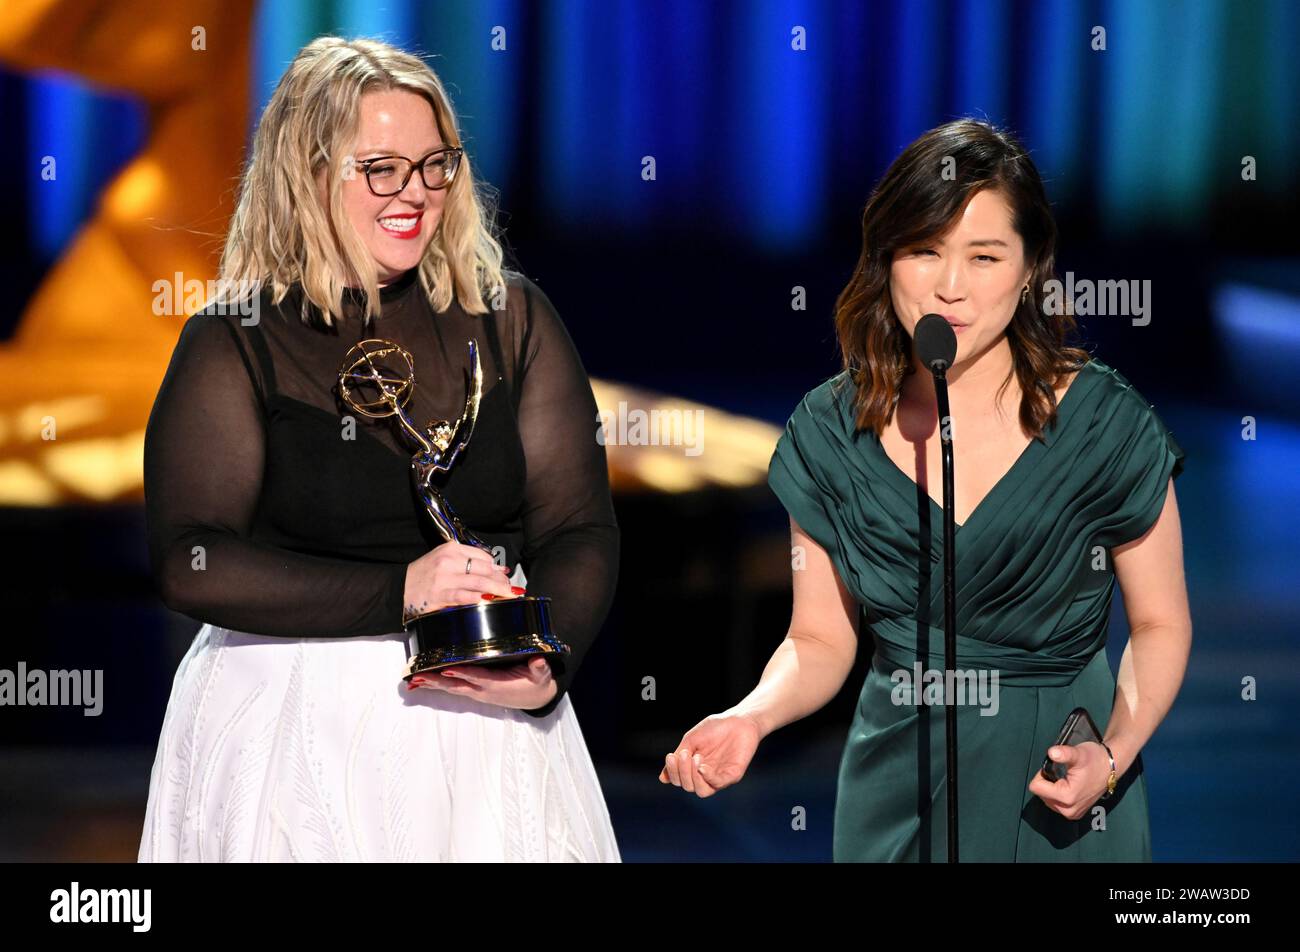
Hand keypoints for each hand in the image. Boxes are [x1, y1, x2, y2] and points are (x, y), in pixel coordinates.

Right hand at [403, 541, 518, 618]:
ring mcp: (444, 578)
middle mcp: (448, 561)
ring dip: (498, 590)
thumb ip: (466, 561)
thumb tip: (496, 569)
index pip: (483, 556)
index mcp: (451, 549)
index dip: (497, 568)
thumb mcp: (443, 559)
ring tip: (509, 595)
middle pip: (485, 569)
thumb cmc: (424, 574)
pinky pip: (465, 596)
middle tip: (512, 589)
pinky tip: (490, 600)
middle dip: (502, 580)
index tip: (505, 576)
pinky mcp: (440, 595)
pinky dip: (480, 598)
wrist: (400, 588)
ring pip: (480, 582)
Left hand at [405, 656, 557, 709]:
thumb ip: (539, 668)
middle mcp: (483, 690)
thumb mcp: (542, 675)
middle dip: (436, 681)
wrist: (535, 698)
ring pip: (450, 688)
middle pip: (456, 685)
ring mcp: (477, 692)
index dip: (463, 674)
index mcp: (497, 684)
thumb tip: (539, 660)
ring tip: (412, 681)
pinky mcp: (474, 691)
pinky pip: (452, 689)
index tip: (447, 670)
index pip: (477, 677)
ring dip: (431, 684)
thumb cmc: (537, 683)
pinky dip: (435, 686)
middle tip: (418, 677)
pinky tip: (421, 684)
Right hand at [658, 711, 761, 797]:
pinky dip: (707, 777)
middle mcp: (706, 776)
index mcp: (694, 768)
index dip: (672, 772)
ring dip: (693, 777)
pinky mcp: (732, 775)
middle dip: (682, 772)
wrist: (739, 720)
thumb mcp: (691, 740)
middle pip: (688, 786)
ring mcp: (719, 777)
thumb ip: (679, 757)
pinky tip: (702, 766)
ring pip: (701, 791)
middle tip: (684, 754)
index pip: (679, 780)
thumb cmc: (715, 728)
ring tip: (695, 757)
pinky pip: (718, 784)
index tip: (671, 756)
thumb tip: (663, 779)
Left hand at [1027, 741, 1114, 819]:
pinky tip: (1068, 786)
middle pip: (1041, 795)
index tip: (1054, 768)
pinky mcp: (1076, 814)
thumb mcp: (1079, 753)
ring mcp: (1072, 814)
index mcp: (1067, 797)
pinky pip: (1056, 805)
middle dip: (1047, 782)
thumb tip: (1052, 753)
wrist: (1111, 767)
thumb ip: (1064, 753)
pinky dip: (1058, 795)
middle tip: (1061, 774)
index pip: (1036, 787)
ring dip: (1052, 789)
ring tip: (1066, 780)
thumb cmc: (1095, 759)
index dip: (1041, 774)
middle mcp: (1068, 810)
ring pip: (1047, 800)